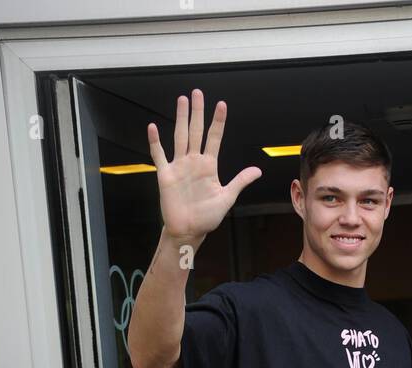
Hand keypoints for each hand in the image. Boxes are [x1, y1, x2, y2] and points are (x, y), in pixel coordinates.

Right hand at [147, 90, 261, 241]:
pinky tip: (153, 127)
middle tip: (197, 92)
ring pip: (180, 137)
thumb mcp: (227, 198)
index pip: (214, 138)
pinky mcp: (166, 176)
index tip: (221, 105)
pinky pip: (159, 156)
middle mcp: (194, 162)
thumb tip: (258, 171)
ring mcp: (179, 167)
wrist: (189, 231)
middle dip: (197, 112)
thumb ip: (240, 181)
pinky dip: (155, 143)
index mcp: (209, 166)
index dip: (218, 122)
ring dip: (181, 119)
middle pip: (196, 131)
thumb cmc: (207, 217)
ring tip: (182, 100)